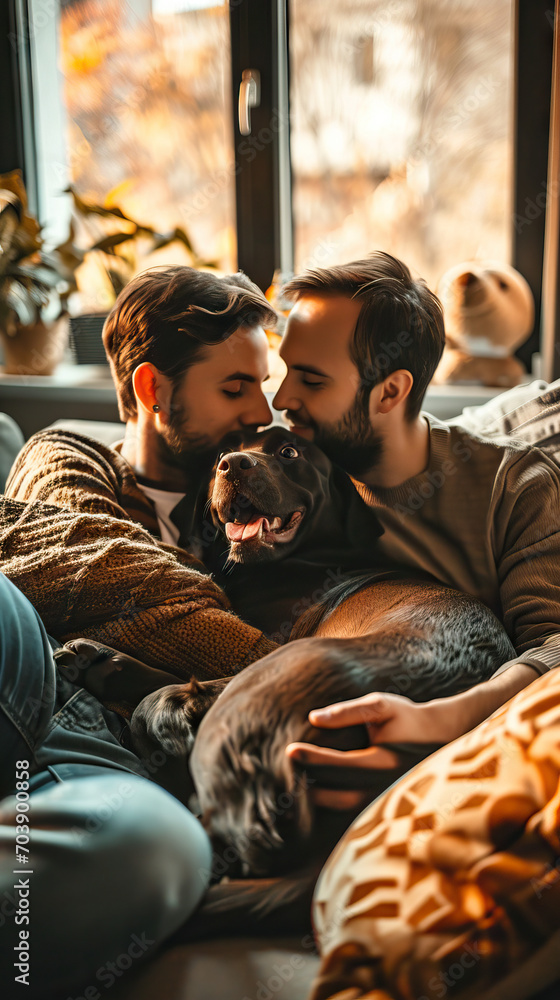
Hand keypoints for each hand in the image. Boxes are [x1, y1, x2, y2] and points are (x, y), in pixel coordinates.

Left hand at [286, 692, 440, 809]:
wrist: (439, 737)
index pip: (342, 765)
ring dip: (316, 798)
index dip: (314, 758)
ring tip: (293, 782)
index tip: (289, 750)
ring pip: (343, 808)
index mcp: (386, 762)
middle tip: (284, 768)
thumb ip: (349, 711)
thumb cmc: (407, 718)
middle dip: (309, 781)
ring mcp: (386, 801)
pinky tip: (312, 794)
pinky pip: (352, 813)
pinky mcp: (384, 806)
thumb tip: (314, 718)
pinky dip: (329, 806)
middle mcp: (386, 788)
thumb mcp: (382, 706)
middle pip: (339, 792)